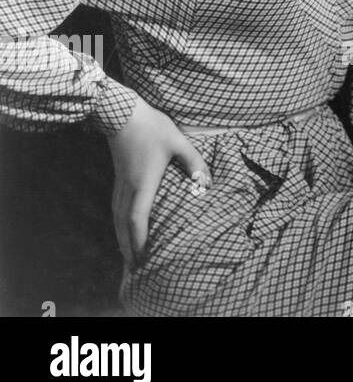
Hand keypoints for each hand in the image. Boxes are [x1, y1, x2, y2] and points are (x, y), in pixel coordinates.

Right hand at [107, 98, 209, 267]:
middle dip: (128, 248)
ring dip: (121, 238)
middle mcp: (128, 188)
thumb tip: (208, 182)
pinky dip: (119, 224)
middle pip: (123, 225)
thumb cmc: (152, 128)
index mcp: (143, 183)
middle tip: (133, 267)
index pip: (137, 219)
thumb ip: (194, 162)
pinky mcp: (119, 179)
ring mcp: (120, 184)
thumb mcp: (178, 142)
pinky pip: (116, 209)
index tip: (141, 257)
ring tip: (127, 255)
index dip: (138, 240)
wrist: (122, 114)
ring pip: (116, 218)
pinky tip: (123, 228)